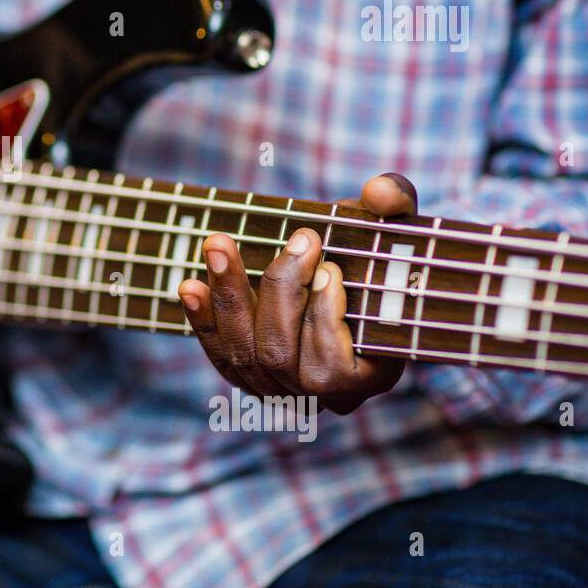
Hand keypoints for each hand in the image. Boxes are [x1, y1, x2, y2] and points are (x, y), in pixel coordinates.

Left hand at [177, 173, 418, 413]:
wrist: (353, 278)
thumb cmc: (380, 255)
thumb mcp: (398, 223)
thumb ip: (397, 202)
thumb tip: (377, 190)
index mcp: (371, 376)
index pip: (334, 368)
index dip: (324, 318)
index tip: (329, 270)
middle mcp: (323, 396)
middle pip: (281, 356)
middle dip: (279, 291)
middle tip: (296, 239)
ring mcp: (282, 390)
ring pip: (243, 354)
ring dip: (229, 295)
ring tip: (218, 244)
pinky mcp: (249, 377)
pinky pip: (219, 353)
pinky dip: (202, 319)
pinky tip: (189, 285)